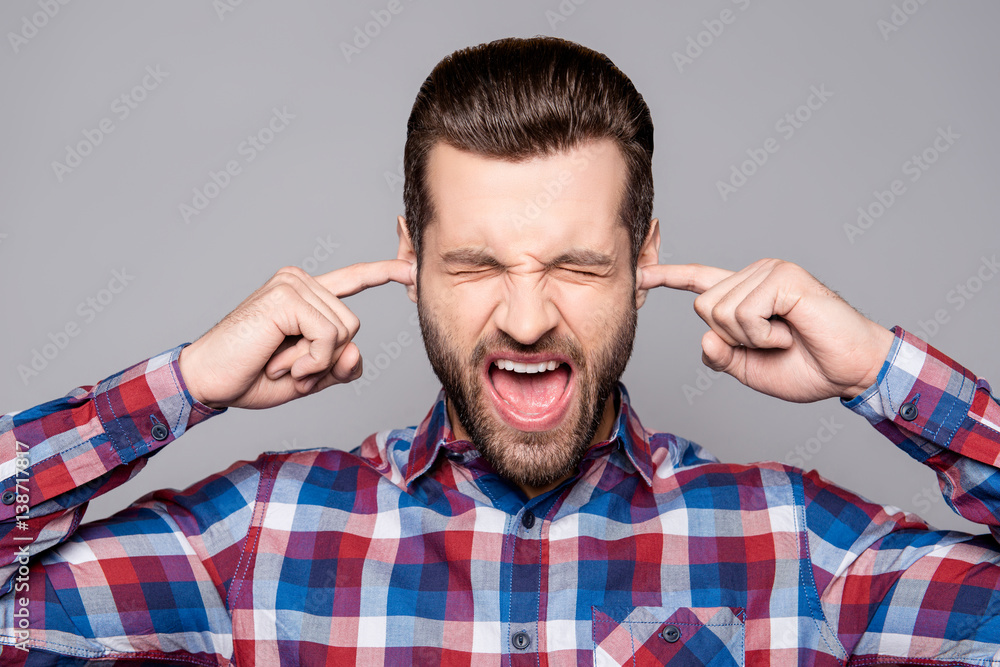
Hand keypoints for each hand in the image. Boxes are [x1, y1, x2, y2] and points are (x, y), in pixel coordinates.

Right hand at [178, 260, 414, 409]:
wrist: (208, 382)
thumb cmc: (251, 376)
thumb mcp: (309, 376)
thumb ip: (339, 365)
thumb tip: (355, 350)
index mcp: (305, 294)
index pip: (352, 280)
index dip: (384, 273)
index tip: (412, 270)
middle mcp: (299, 281)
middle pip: (353, 325)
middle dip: (326, 359)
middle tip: (287, 365)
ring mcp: (292, 285)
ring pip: (344, 332)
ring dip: (315, 362)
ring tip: (279, 362)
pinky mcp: (287, 297)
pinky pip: (329, 337)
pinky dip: (311, 361)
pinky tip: (281, 363)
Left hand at [638, 258, 894, 402]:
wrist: (851, 372)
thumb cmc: (806, 367)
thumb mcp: (748, 368)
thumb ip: (719, 355)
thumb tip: (705, 338)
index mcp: (744, 294)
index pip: (699, 281)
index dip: (668, 277)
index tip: (641, 275)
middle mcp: (753, 275)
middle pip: (702, 307)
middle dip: (732, 338)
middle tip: (771, 342)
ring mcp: (768, 271)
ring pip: (719, 311)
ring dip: (751, 339)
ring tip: (784, 336)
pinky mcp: (783, 277)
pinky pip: (744, 313)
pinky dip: (763, 335)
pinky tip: (790, 331)